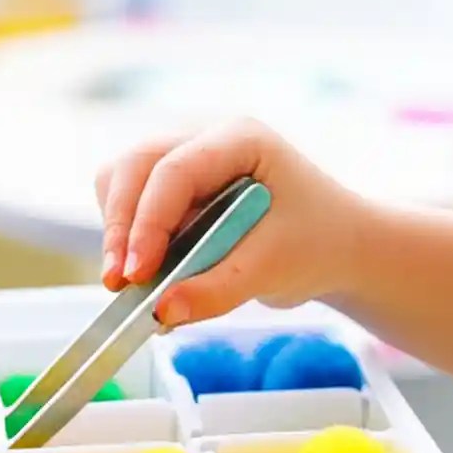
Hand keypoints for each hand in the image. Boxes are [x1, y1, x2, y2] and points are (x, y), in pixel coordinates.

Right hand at [94, 118, 368, 325]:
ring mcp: (181, 158)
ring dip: (116, 228)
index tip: (137, 274)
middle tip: (119, 281)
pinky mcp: (167, 187)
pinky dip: (124, 235)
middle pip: (134, 166)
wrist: (336, 246)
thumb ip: (216, 291)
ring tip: (129, 279)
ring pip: (118, 179)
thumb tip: (160, 312)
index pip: (173, 171)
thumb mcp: (274, 269)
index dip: (148, 222)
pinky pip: (125, 201)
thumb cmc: (317, 244)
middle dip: (120, 225)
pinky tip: (145, 269)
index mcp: (238, 140)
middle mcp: (202, 140)